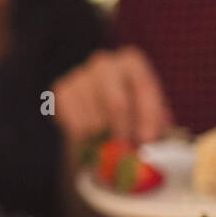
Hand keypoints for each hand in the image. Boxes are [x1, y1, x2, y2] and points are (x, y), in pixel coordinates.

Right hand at [51, 46, 173, 144]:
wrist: (100, 114)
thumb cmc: (132, 115)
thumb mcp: (151, 116)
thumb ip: (154, 126)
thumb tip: (151, 145)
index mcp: (131, 62)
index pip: (143, 88)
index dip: (148, 118)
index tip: (147, 142)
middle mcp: (104, 63)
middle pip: (116, 104)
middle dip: (125, 134)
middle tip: (128, 154)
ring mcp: (79, 76)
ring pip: (93, 121)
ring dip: (104, 141)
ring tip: (113, 150)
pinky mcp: (61, 92)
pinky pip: (75, 126)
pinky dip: (85, 141)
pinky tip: (92, 140)